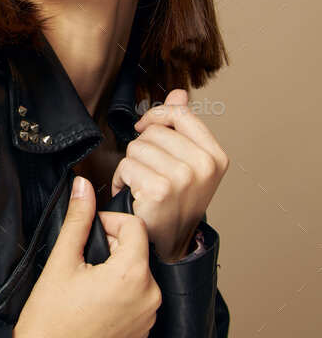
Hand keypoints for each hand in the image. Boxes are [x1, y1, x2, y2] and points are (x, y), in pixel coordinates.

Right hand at [13, 176, 160, 337]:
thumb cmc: (48, 318)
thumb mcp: (62, 260)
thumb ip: (78, 219)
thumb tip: (82, 186)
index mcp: (133, 274)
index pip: (134, 225)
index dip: (109, 222)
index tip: (88, 232)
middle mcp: (150, 295)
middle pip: (137, 249)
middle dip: (111, 247)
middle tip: (81, 261)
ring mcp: (148, 317)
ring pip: (138, 272)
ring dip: (116, 268)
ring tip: (86, 282)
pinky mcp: (142, 331)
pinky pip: (139, 296)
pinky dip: (121, 291)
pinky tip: (94, 302)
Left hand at [110, 89, 228, 261]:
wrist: (167, 244)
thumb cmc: (174, 202)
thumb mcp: (186, 163)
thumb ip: (182, 127)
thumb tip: (178, 93)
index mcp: (215, 156)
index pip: (181, 113)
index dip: (156, 116)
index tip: (145, 127)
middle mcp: (204, 166)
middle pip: (154, 130)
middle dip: (142, 147)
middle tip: (147, 170)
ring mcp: (184, 178)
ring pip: (137, 147)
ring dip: (130, 164)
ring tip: (140, 183)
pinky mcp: (161, 190)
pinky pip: (127, 165)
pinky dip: (122, 178)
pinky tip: (132, 192)